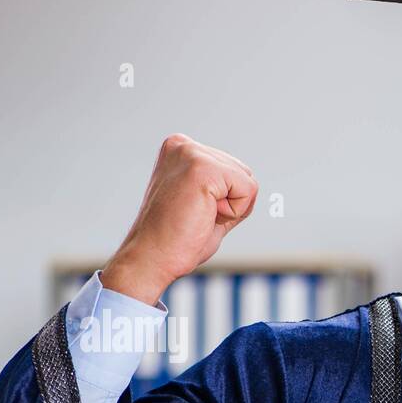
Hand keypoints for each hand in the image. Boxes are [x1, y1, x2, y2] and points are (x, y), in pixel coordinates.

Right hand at [101, 134, 258, 305]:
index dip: (227, 201)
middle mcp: (184, 145)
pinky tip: (205, 216)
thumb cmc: (176, 238)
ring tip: (199, 215)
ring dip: (232, 209)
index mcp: (181, 149)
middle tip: (198, 216)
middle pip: (244, 174)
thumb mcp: (202, 202)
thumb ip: (221, 187)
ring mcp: (191, 154)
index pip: (234, 171)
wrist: (152, 257)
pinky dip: (234, 212)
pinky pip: (248, 189)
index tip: (195, 212)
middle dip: (232, 204)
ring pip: (248, 182)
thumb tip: (250, 182)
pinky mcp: (202, 168)